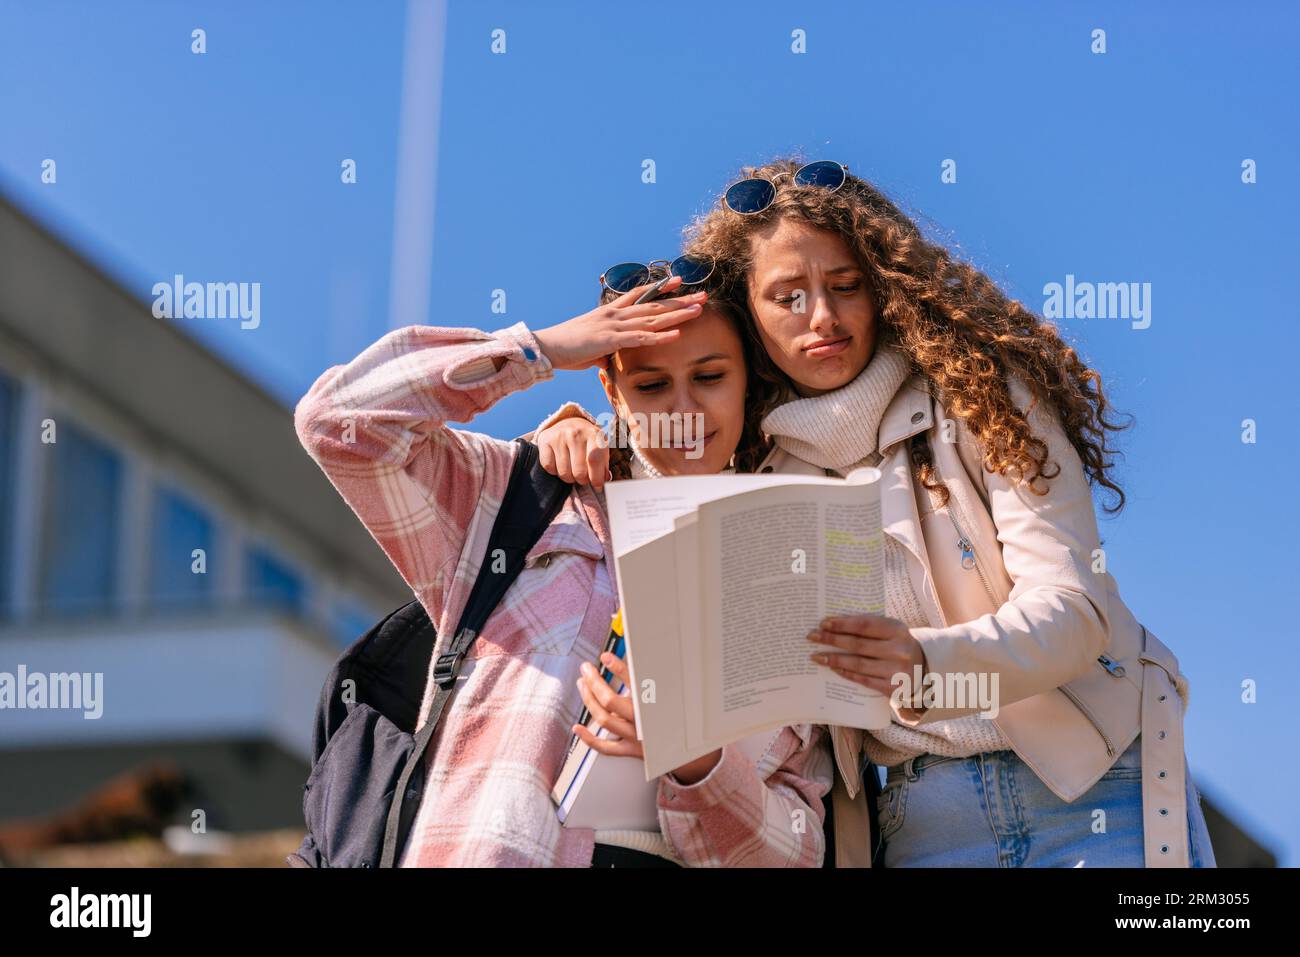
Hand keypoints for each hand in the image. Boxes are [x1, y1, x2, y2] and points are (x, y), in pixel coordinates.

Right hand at [533, 275, 706, 370]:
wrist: (547, 347)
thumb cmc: (567, 349)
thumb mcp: (591, 348)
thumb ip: (605, 351)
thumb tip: (608, 361)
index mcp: (611, 312)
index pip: (640, 295)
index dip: (660, 288)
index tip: (678, 281)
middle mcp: (615, 314)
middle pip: (654, 305)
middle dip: (680, 300)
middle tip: (702, 295)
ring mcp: (614, 325)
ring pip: (652, 318)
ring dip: (677, 314)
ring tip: (698, 310)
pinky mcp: (610, 340)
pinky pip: (640, 338)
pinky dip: (660, 337)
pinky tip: (677, 334)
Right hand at [537, 416, 611, 490]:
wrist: (568, 423)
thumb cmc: (587, 442)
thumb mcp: (600, 448)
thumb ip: (604, 465)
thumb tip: (602, 482)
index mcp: (594, 434)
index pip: (594, 461)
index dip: (596, 478)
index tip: (597, 486)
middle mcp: (576, 433)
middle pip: (579, 471)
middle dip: (582, 480)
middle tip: (583, 477)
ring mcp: (559, 436)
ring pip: (564, 472)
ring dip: (569, 478)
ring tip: (572, 471)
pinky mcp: (545, 440)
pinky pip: (549, 467)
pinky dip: (554, 471)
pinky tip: (559, 464)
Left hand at [572, 652, 721, 781]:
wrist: (689, 749)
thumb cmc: (677, 717)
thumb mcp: (670, 693)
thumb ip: (651, 677)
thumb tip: (638, 655)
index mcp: (656, 704)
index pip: (636, 682)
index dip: (619, 667)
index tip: (606, 656)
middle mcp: (644, 722)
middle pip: (611, 701)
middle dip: (595, 682)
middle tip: (587, 669)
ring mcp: (636, 737)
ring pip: (604, 719)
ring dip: (589, 700)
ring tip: (583, 684)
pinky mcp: (631, 751)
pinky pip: (605, 748)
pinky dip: (588, 739)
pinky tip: (577, 728)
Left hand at [806, 614, 926, 699]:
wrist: (922, 668)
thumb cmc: (896, 644)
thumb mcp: (889, 630)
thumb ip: (868, 626)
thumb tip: (833, 623)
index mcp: (897, 630)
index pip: (864, 625)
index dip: (842, 624)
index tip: (823, 623)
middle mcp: (899, 650)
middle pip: (858, 644)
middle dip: (832, 640)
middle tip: (812, 637)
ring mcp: (897, 671)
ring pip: (858, 664)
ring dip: (834, 659)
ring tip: (816, 656)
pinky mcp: (893, 688)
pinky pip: (863, 680)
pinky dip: (846, 673)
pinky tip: (832, 668)